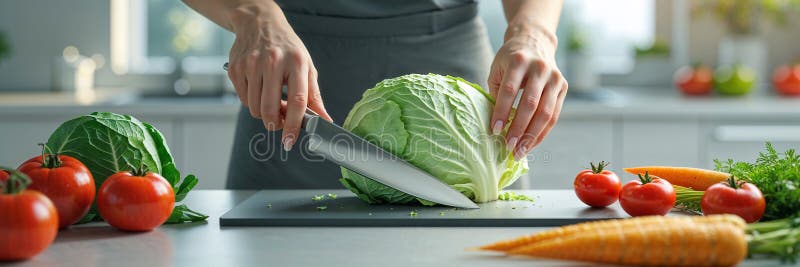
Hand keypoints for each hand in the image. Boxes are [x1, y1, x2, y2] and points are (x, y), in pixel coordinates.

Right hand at [226, 3, 331, 150]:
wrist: (260, 23)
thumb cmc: (287, 48)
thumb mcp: (306, 67)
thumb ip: (315, 96)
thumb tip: (325, 120)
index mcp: (296, 63)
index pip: (297, 101)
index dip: (293, 125)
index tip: (290, 140)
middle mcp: (272, 62)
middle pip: (270, 109)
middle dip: (274, 124)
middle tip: (279, 123)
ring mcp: (251, 64)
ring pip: (254, 108)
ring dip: (263, 113)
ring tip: (271, 100)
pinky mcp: (236, 68)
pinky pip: (243, 99)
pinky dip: (252, 102)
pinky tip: (259, 89)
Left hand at [488, 26, 566, 160]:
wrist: (534, 42)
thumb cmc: (510, 60)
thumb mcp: (498, 70)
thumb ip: (495, 93)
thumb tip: (493, 126)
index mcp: (519, 61)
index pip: (509, 90)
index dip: (502, 111)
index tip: (495, 131)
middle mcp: (540, 68)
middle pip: (530, 104)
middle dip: (519, 128)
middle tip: (508, 147)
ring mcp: (555, 78)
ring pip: (546, 112)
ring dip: (532, 136)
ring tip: (520, 152)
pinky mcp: (563, 87)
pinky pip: (554, 115)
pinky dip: (542, 132)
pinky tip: (531, 144)